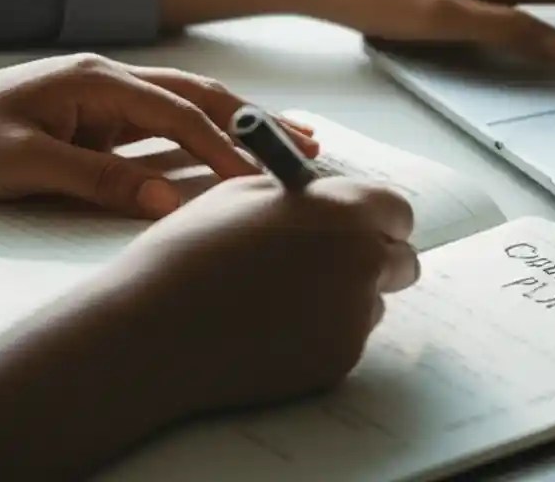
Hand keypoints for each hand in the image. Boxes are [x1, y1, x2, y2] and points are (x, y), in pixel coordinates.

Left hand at [0, 54, 317, 217]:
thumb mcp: (26, 164)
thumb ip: (99, 180)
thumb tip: (169, 202)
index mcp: (97, 82)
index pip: (181, 114)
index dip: (226, 146)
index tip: (262, 177)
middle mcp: (111, 82)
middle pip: (201, 98)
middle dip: (255, 122)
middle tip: (307, 145)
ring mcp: (107, 99)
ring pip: (189, 109)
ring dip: (239, 126)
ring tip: (289, 142)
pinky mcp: (100, 120)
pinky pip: (166, 128)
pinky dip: (204, 139)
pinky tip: (229, 152)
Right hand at [0, 175, 417, 480]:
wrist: (152, 332)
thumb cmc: (189, 255)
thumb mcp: (243, 194)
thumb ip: (303, 197)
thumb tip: (328, 200)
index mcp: (342, 210)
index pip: (397, 210)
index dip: (377, 218)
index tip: (361, 225)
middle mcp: (361, 261)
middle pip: (402, 260)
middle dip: (375, 259)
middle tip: (332, 263)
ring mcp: (353, 315)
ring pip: (371, 302)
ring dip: (344, 298)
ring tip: (277, 298)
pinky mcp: (339, 359)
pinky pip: (345, 339)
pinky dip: (320, 334)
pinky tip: (268, 329)